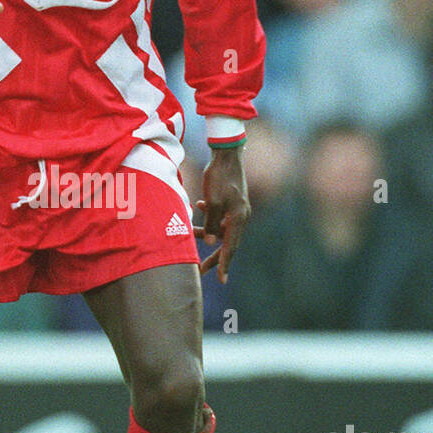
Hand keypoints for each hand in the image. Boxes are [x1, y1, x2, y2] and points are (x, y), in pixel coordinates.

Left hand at [194, 146, 250, 283]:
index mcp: (239, 218)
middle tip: (201, 270)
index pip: (230, 247)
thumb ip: (212, 224)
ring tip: (191, 231)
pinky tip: (199, 206)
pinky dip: (210, 216)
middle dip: (213, 255)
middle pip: (227, 242)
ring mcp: (238, 208)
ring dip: (207, 230)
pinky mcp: (233, 201)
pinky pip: (221, 215)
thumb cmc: (219, 177)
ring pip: (221, 228)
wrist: (226, 153)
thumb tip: (211, 243)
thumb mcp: (213, 202)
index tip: (220, 280)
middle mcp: (241, 216)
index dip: (224, 264)